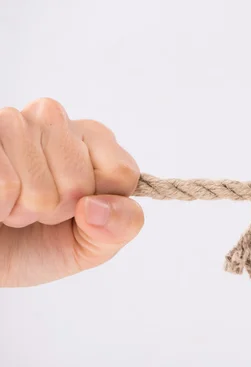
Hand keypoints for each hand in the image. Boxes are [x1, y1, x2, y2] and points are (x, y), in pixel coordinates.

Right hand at [0, 98, 143, 286]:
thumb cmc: (40, 243)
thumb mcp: (95, 243)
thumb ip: (121, 225)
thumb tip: (96, 207)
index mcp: (95, 138)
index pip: (121, 173)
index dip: (101, 206)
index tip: (80, 208)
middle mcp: (55, 120)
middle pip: (79, 183)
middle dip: (58, 211)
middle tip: (38, 208)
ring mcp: (13, 123)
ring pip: (40, 190)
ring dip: (24, 211)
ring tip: (14, 203)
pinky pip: (6, 186)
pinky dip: (2, 208)